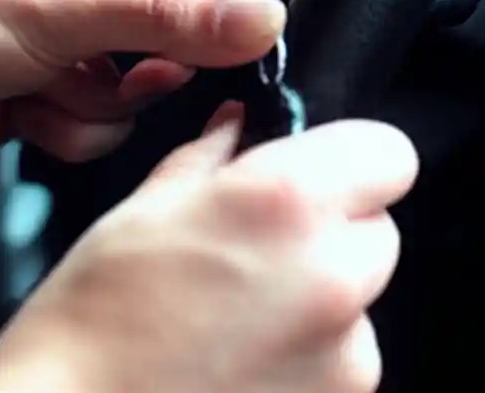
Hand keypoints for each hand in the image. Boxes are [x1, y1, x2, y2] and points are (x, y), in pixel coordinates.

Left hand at [0, 0, 285, 167]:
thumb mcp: (67, 11)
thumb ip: (173, 18)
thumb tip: (262, 17)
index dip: (205, 27)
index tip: (173, 57)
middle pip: (185, 41)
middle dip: (135, 74)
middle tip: (90, 66)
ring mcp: (86, 34)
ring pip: (148, 93)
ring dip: (94, 106)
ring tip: (38, 83)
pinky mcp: (66, 84)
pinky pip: (112, 124)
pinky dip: (70, 128)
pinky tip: (23, 106)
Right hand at [0, 104, 417, 392]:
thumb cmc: (95, 321)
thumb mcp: (146, 208)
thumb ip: (215, 156)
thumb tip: (243, 125)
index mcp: (288, 201)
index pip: (389, 153)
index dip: (353, 160)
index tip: (321, 175)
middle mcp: (332, 273)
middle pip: (378, 229)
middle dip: (332, 231)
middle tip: (261, 251)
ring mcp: (347, 350)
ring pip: (362, 298)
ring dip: (322, 297)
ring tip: (240, 317)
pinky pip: (347, 356)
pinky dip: (311, 355)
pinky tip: (244, 359)